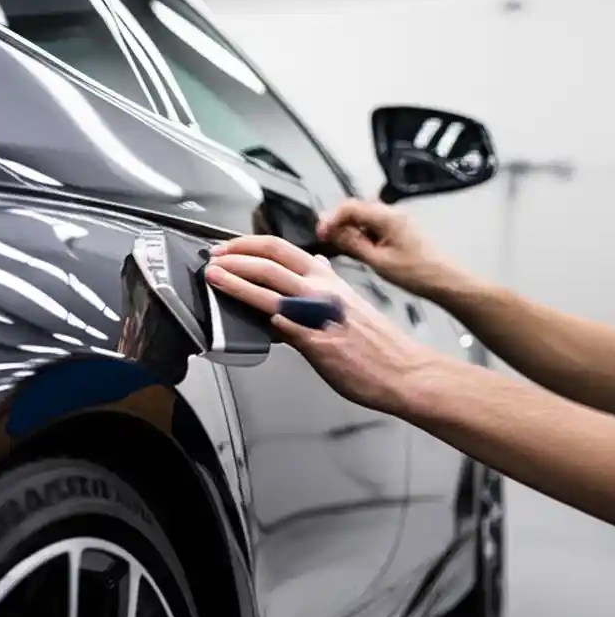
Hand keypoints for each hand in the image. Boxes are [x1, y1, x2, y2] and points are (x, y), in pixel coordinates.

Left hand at [206, 235, 444, 414]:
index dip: (248, 244)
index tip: (226, 247)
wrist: (404, 371)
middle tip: (212, 258)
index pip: (281, 249)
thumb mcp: (347, 303)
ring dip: (236, 280)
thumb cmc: (377, 343)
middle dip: (235, 257)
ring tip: (213, 276)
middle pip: (270, 261)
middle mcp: (321, 291)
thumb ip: (323, 287)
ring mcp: (317, 316)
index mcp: (327, 279)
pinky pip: (282, 326)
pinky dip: (261, 317)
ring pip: (270, 288)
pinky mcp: (316, 343)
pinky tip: (240, 316)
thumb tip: (307, 272)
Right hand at [317, 200, 454, 297]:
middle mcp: (391, 213)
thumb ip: (353, 244)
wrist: (445, 280)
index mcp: (386, 217)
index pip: (350, 207)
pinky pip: (372, 225)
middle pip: (356, 209)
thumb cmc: (413, 272)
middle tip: (324, 239)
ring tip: (336, 243)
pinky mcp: (398, 229)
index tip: (319, 235)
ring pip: (363, 217)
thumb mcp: (378, 261)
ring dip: (347, 227)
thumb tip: (331, 232)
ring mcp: (396, 220)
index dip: (330, 218)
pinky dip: (359, 232)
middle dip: (337, 221)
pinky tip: (354, 246)